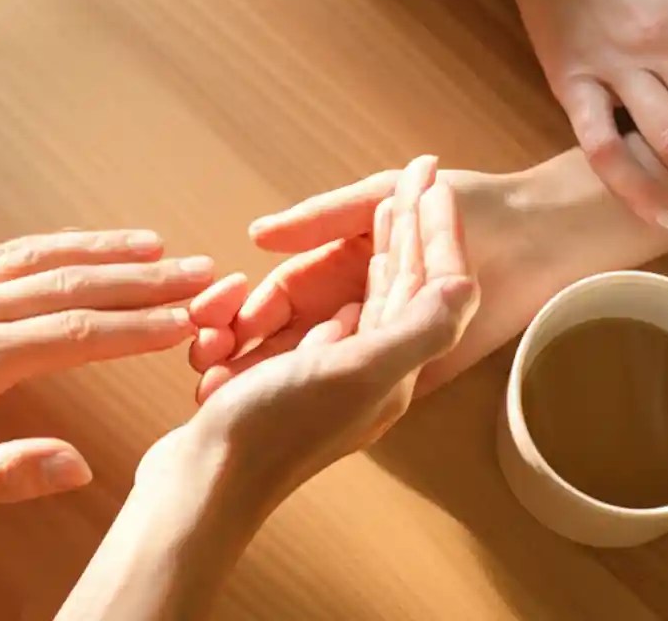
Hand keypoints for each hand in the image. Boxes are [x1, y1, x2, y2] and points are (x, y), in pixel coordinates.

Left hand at [0, 230, 213, 516]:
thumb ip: (4, 476)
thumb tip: (77, 467)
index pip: (75, 336)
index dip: (137, 328)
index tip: (188, 320)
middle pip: (72, 285)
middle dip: (143, 280)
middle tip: (199, 272)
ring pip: (45, 258)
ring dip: (108, 251)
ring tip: (161, 248)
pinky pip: (11, 252)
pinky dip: (61, 244)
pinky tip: (92, 245)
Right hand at [184, 156, 478, 489]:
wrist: (205, 491)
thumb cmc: (280, 428)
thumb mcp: (358, 371)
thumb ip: (416, 328)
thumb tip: (463, 284)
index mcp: (390, 361)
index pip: (420, 280)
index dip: (422, 227)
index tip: (420, 176)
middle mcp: (367, 371)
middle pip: (387, 290)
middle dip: (392, 238)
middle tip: (398, 189)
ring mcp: (328, 383)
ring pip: (345, 309)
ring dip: (345, 267)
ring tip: (359, 227)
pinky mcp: (289, 393)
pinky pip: (306, 337)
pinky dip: (302, 308)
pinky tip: (305, 301)